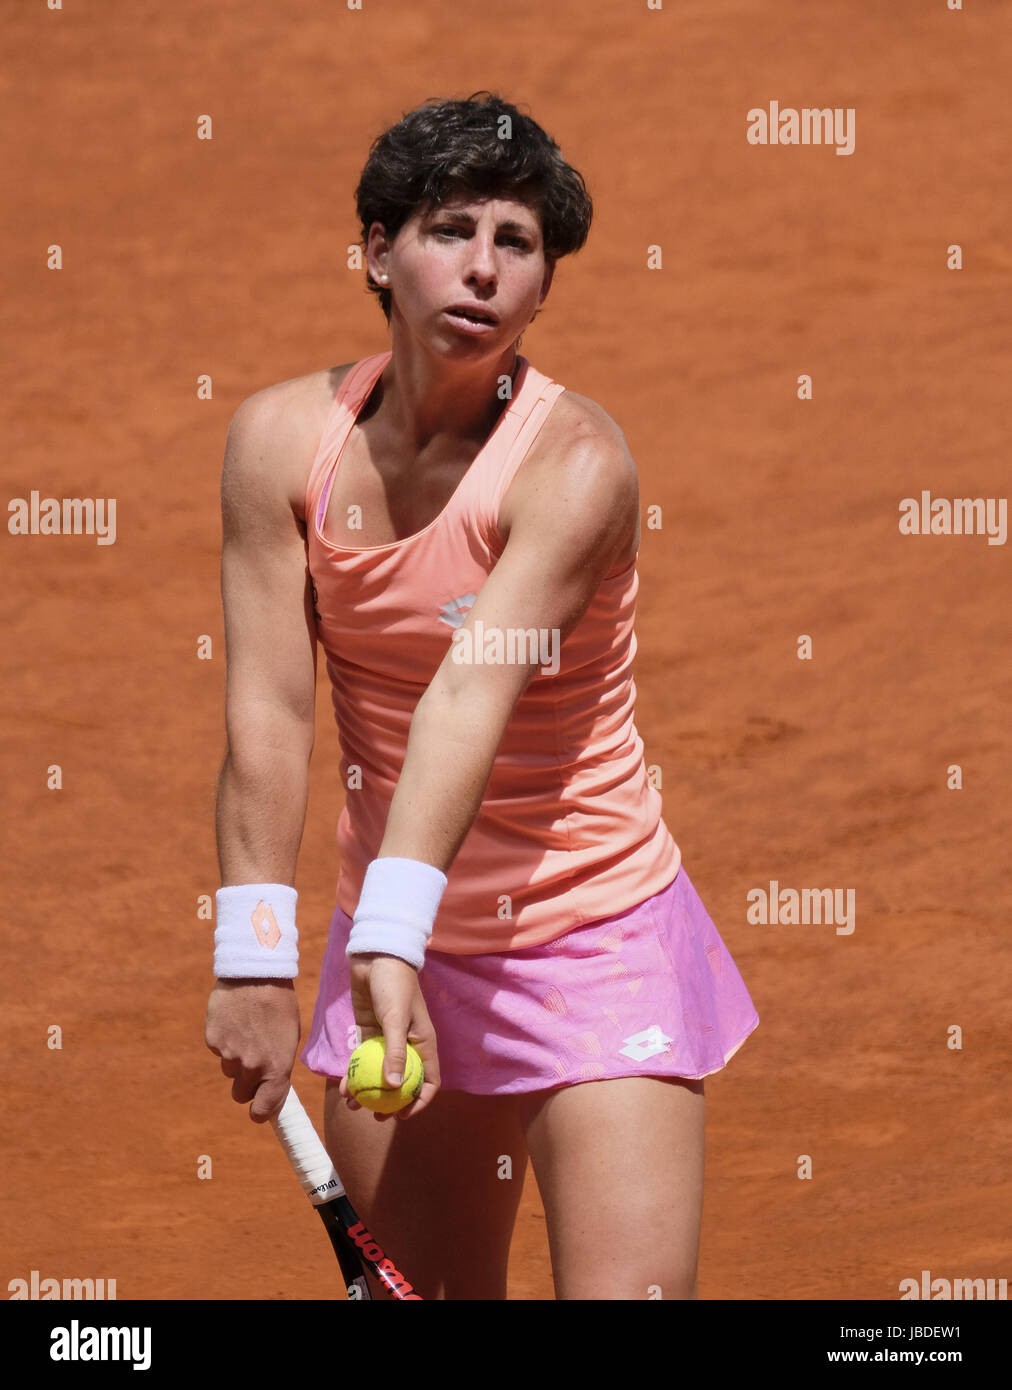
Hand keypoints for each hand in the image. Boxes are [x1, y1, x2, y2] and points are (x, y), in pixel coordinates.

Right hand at [205, 978, 300, 1122]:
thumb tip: (270, 1086)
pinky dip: (225, 1040)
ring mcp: (229, 1054)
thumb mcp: (289, 1037)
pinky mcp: (213, 1040)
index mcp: (277, 1067)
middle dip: (246, 1085)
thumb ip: (278, 1065)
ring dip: (236, 1058)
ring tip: (247, 1030)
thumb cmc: (280, 1004)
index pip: (263, 1109)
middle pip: (240, 1094)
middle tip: (252, 1064)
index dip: (260, 1111)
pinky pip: (218, 1050)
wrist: (256, 972)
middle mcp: (252, 1065)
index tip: (259, 1108)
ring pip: (229, 1070)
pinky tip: (234, 1020)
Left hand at [338, 953, 440, 1120]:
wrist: (377, 957)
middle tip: (375, 1117)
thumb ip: (395, 1052)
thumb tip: (394, 1087)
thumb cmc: (394, 986)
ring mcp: (387, 1040)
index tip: (402, 1116)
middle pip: (403, 1083)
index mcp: (423, 1044)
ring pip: (379, 1074)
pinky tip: (342, 1087)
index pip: (429, 1081)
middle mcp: (407, 1045)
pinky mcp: (368, 1032)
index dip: (419, 1101)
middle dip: (390, 1103)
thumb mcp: (396, 1019)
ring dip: (368, 1092)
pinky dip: (354, 1074)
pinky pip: (363, 1060)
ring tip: (352, 1106)